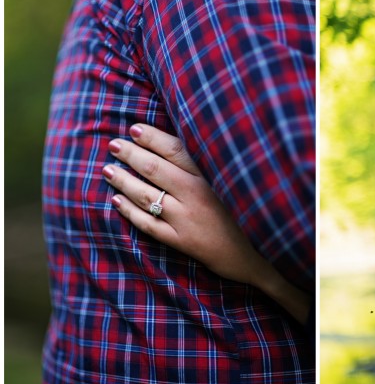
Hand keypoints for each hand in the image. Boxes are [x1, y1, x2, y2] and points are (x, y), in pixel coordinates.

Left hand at [102, 123, 309, 322]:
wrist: (257, 255)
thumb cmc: (247, 213)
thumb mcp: (234, 183)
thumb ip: (209, 166)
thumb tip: (180, 146)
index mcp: (210, 176)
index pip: (175, 150)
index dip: (151, 137)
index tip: (134, 129)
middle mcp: (196, 195)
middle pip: (155, 169)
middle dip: (130, 154)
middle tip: (114, 145)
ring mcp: (186, 219)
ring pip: (146, 194)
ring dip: (123, 180)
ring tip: (108, 170)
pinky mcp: (181, 240)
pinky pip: (147, 224)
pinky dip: (129, 212)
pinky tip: (116, 201)